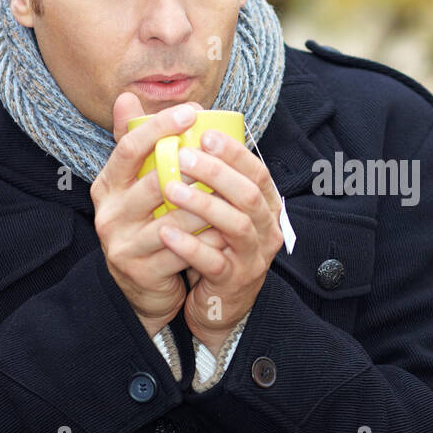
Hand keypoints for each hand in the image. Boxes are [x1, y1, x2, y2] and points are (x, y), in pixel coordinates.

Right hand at [90, 93, 229, 337]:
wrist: (139, 286)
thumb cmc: (145, 224)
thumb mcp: (133, 186)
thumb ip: (133, 144)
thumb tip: (127, 97)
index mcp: (106, 186)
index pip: (128, 148)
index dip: (159, 126)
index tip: (192, 111)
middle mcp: (108, 214)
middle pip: (154, 181)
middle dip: (194, 166)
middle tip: (223, 152)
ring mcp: (123, 244)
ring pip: (174, 218)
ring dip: (209, 203)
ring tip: (234, 187)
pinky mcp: (142, 271)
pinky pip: (183, 250)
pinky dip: (209, 238)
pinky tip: (230, 227)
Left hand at [155, 121, 284, 350]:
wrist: (219, 305)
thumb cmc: (213, 246)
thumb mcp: (215, 210)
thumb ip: (201, 174)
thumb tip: (167, 127)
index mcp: (265, 207)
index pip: (258, 172)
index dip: (235, 152)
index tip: (205, 133)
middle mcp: (266, 230)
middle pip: (250, 195)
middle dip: (217, 173)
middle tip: (184, 156)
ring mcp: (253, 257)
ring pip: (236, 225)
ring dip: (203, 205)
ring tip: (171, 190)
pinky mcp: (235, 282)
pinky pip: (215, 262)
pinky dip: (191, 247)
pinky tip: (166, 234)